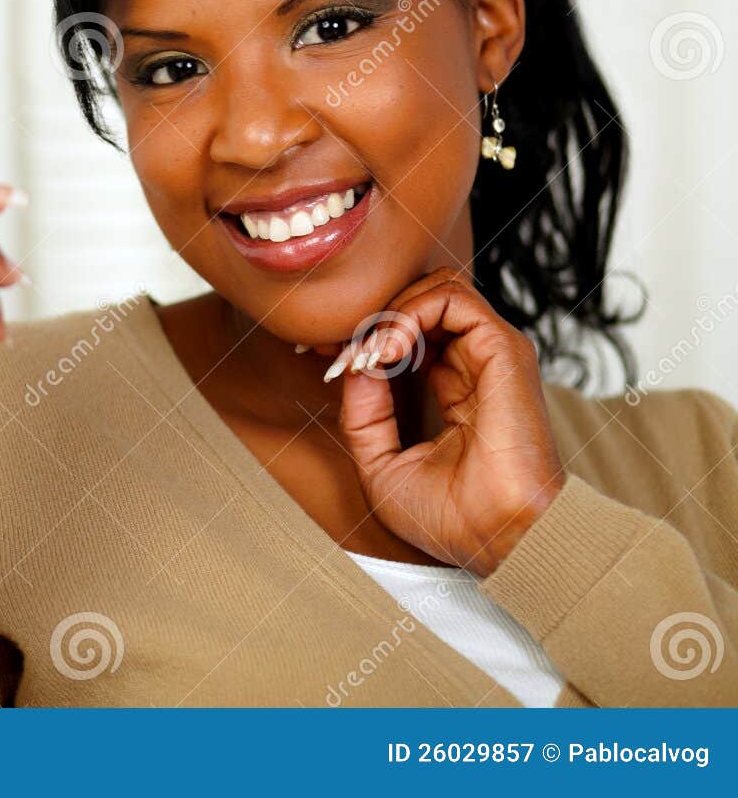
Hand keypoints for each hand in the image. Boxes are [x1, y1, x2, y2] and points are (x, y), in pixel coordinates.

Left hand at [325, 267, 565, 575]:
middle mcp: (474, 368)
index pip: (407, 335)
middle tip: (337, 350)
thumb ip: (363, 411)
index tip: (326, 359)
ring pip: (435, 289)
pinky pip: (451, 298)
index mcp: (454, 391)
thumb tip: (351, 363)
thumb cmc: (453, 520)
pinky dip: (408, 313)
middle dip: (370, 318)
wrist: (504, 541)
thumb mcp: (381, 463)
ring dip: (387, 313)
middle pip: (419, 303)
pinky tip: (386, 351)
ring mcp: (491, 356)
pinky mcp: (504, 350)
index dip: (362, 337)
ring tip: (367, 354)